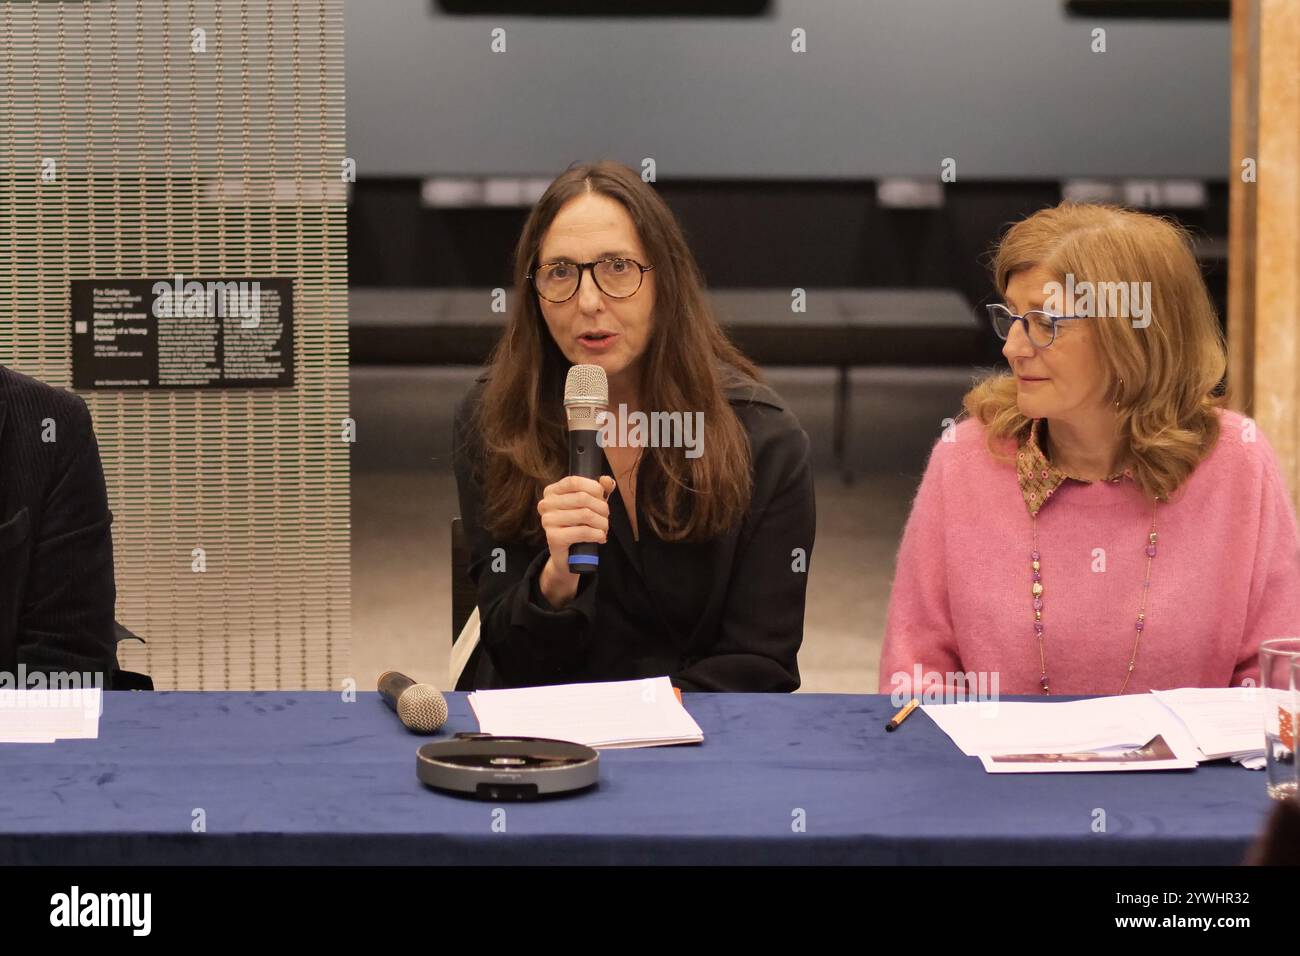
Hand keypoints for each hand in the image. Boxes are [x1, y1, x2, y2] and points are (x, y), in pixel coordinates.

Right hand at [536, 474, 615, 608]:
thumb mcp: (590, 505)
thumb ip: (599, 490)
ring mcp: (548, 521)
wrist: (568, 556)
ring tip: (604, 528)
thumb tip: (606, 480)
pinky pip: (583, 531)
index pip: (574, 481)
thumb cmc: (579, 526)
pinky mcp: (554, 537)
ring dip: (602, 523)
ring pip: (585, 514)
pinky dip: (597, 534)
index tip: (602, 497)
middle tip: (606, 517)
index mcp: (551, 492)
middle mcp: (546, 504)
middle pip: (582, 498)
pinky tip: (601, 537)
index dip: (593, 487)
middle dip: (602, 508)